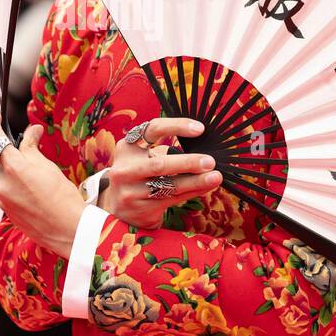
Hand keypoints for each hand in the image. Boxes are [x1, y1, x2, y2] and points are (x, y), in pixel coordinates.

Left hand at [0, 109, 88, 257]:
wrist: (69, 230)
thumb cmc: (63, 197)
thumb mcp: (47, 166)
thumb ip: (32, 147)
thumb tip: (32, 132)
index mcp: (13, 168)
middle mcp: (2, 184)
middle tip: (10, 141)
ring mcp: (2, 200)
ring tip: (18, 162)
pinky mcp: (7, 212)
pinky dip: (6, 181)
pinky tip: (23, 183)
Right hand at [98, 117, 222, 228]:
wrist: (120, 208)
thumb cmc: (140, 175)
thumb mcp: (144, 158)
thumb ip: (166, 151)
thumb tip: (203, 148)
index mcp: (127, 147)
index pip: (152, 130)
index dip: (177, 126)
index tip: (200, 129)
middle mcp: (125, 168)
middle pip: (160, 164)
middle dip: (188, 162)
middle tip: (210, 161)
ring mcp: (130, 191)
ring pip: (169, 185)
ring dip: (195, 181)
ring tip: (215, 176)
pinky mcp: (140, 208)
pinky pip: (172, 199)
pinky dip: (192, 192)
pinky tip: (205, 187)